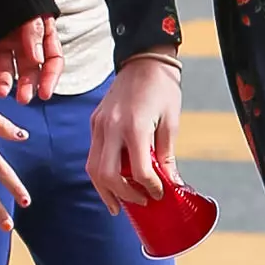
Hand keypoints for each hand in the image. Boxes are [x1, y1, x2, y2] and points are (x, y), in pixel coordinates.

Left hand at [0, 15, 63, 103]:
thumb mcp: (30, 9)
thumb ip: (35, 32)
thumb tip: (38, 59)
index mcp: (41, 31)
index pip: (52, 60)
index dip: (50, 78)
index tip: (44, 94)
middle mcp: (23, 40)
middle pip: (29, 68)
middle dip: (27, 85)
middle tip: (23, 99)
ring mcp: (3, 42)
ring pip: (5, 67)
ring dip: (3, 81)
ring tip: (1, 92)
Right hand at [89, 54, 183, 211]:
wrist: (145, 60)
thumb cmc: (163, 89)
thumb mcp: (171, 123)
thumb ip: (167, 155)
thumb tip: (172, 184)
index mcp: (134, 126)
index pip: (138, 170)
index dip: (150, 187)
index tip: (159, 193)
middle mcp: (111, 126)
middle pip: (107, 174)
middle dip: (123, 195)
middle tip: (140, 203)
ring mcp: (98, 124)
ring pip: (92, 168)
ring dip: (105, 190)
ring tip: (119, 204)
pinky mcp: (94, 122)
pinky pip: (93, 154)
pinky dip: (101, 173)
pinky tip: (113, 182)